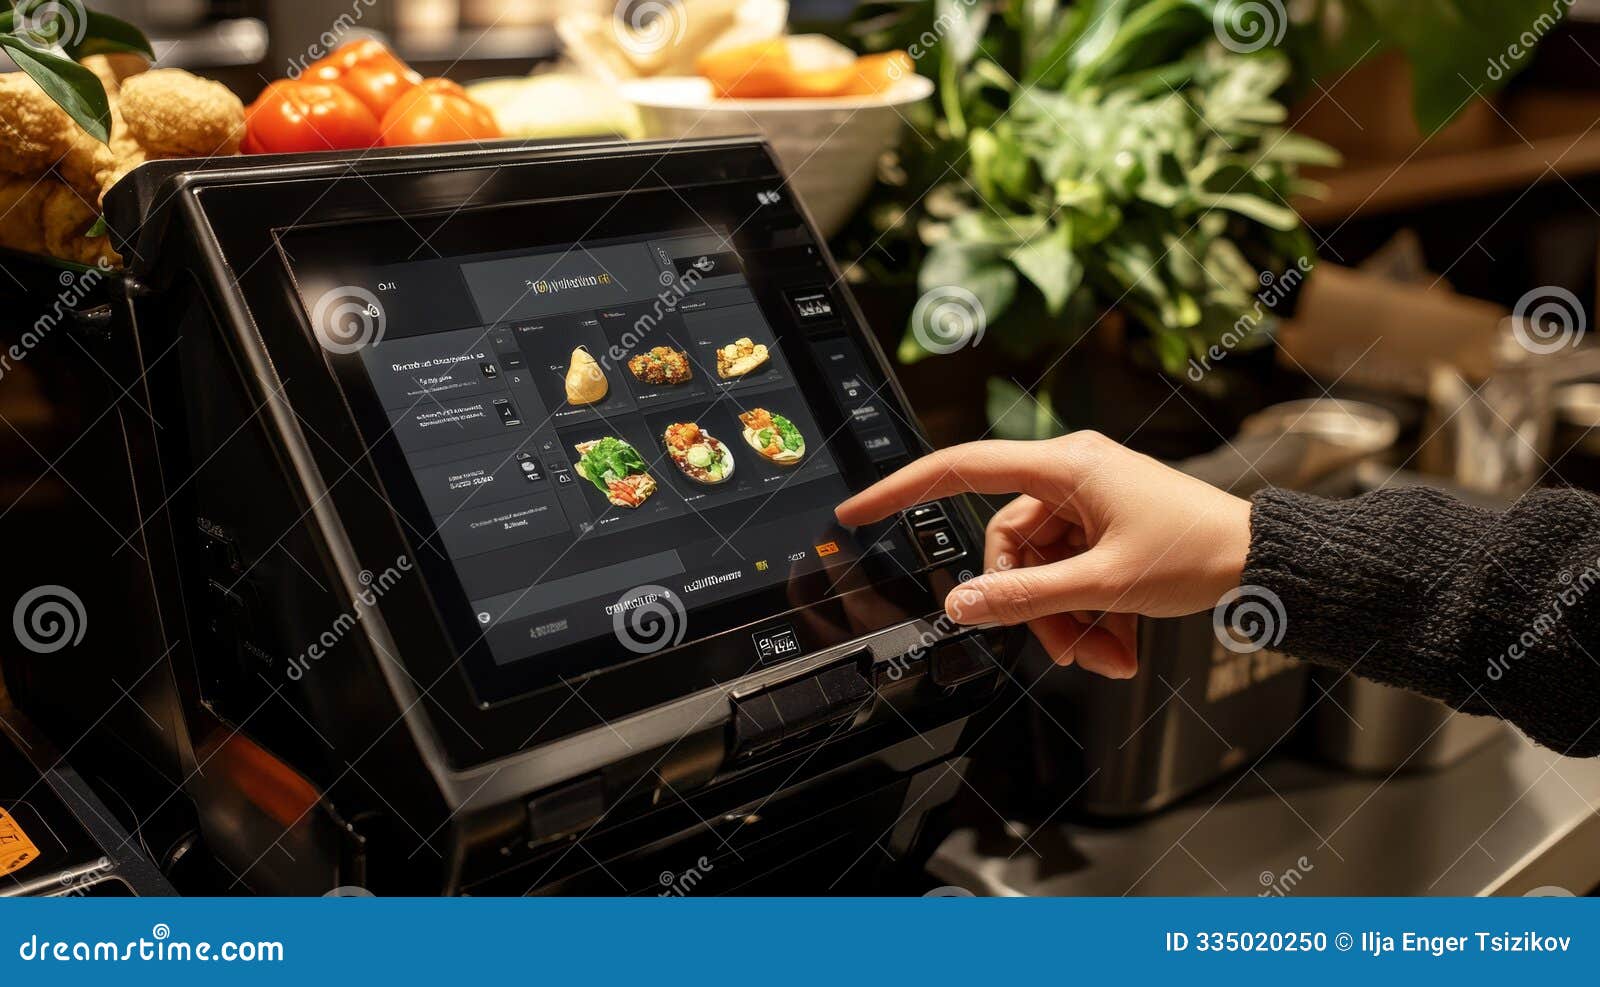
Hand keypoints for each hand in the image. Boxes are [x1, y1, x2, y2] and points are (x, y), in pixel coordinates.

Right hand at [835, 432, 1251, 678]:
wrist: (1266, 560)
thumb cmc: (1200, 552)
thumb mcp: (1104, 585)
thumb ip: (1024, 598)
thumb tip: (960, 605)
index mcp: (1064, 466)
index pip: (960, 468)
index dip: (900, 490)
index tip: (857, 511)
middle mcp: (1070, 475)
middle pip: (1008, 547)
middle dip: (1034, 606)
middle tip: (1069, 647)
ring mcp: (1089, 502)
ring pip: (1040, 570)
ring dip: (1067, 620)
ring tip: (1108, 653)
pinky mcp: (1105, 526)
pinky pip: (1070, 573)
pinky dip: (1087, 612)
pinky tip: (1119, 643)